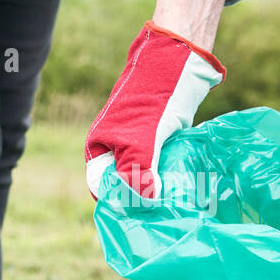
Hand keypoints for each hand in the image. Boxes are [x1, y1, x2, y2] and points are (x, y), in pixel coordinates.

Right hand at [85, 20, 224, 197]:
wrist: (176, 63)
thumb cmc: (152, 100)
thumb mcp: (142, 140)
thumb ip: (140, 173)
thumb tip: (146, 201)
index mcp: (99, 146)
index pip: (102, 186)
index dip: (119, 202)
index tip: (140, 216)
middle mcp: (114, 146)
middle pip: (123, 182)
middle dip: (139, 197)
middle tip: (160, 213)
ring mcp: (136, 142)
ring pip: (143, 174)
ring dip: (156, 187)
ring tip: (172, 202)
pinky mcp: (157, 139)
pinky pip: (158, 164)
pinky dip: (167, 175)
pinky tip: (181, 185)